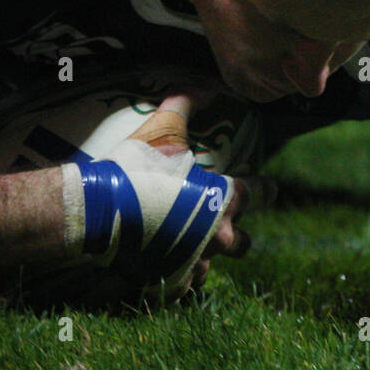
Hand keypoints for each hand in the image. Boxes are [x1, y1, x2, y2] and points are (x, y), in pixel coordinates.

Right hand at [128, 93, 272, 294]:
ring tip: (191, 246)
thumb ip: (183, 106)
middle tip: (226, 222)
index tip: (269, 187)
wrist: (99, 209)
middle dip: (238, 232)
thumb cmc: (137, 168)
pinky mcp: (170, 282)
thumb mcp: (162, 130)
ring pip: (212, 266)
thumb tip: (197, 86)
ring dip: (205, 255)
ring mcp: (194, 264)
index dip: (266, 189)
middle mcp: (217, 237)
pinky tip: (165, 264)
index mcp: (222, 200)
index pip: (258, 194)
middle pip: (243, 241)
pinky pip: (182, 283)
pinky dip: (176, 273)